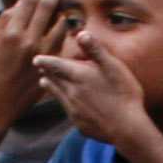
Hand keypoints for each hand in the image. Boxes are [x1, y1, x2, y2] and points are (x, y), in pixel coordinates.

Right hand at [0, 0, 66, 120]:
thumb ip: (5, 21)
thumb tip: (18, 4)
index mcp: (11, 32)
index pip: (28, 1)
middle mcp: (28, 40)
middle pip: (47, 7)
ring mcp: (43, 53)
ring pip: (60, 23)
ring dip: (62, 8)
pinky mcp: (51, 64)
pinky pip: (62, 41)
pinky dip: (63, 29)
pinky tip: (63, 22)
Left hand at [35, 31, 151, 148]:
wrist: (126, 129)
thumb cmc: (123, 94)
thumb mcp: (113, 67)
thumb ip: (96, 50)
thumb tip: (81, 33)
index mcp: (78, 76)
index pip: (55, 66)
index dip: (45, 61)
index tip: (36, 58)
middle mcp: (71, 93)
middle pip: (53, 81)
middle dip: (46, 73)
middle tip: (39, 68)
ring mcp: (74, 111)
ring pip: (57, 96)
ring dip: (50, 87)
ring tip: (44, 82)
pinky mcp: (80, 124)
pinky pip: (68, 112)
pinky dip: (64, 104)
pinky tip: (67, 105)